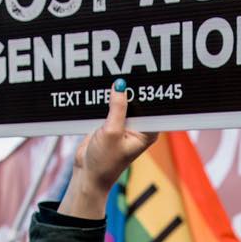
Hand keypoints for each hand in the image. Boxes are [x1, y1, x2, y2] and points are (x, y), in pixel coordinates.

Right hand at [58, 82, 157, 218]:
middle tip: (126, 66)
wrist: (87, 175)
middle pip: (138, 100)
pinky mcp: (111, 122)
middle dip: (131, 87)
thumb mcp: (111, 132)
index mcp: (148, 132)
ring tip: (111, 73)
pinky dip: (106, 98)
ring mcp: (125, 124)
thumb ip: (117, 107)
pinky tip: (101, 86)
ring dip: (117, 91)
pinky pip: (111, 105)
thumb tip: (121, 84)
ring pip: (124, 100)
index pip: (153, 105)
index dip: (148, 90)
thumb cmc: (104, 162)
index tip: (144, 73)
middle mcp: (140, 127)